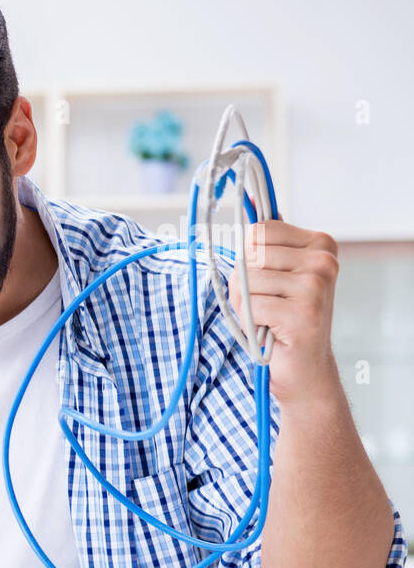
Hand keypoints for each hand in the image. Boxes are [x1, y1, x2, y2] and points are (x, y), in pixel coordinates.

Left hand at [228, 219, 342, 407]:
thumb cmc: (281, 318)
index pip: (259, 231)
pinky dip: (249, 320)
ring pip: (247, 280)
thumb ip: (266, 240)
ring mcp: (316, 286)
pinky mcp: (303, 312)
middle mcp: (323, 261)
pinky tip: (269, 330)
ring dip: (245, 304)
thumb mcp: (273, 272)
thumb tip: (254, 199)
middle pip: (250, 254)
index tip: (267, 280)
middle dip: (244, 283)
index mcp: (320, 244)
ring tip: (267, 318)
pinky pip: (250, 305)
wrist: (304, 368)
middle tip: (266, 304)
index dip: (249, 258)